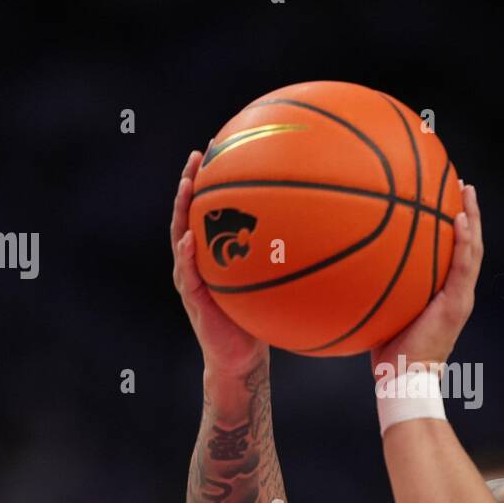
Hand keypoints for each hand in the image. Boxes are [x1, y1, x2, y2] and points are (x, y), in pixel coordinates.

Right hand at [171, 149, 267, 375]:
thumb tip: (323, 233)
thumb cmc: (259, 317)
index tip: (219, 146)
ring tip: (186, 186)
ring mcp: (191, 276)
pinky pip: (187, 271)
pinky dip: (186, 254)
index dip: (211, 179)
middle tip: (198, 154)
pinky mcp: (193, 297)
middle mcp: (198, 258)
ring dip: (182, 210)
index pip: (209, 208)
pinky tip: (189, 238)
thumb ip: (284, 258)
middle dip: (191, 182)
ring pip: (180, 235)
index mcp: (214, 251)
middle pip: (189, 212)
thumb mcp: (273, 282)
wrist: (241, 356)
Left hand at [370, 181, 482, 374]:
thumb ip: (378, 288)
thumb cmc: (388, 350)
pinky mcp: (458, 304)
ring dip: (471, 218)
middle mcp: (457, 292)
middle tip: (462, 184)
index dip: (455, 226)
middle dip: (467, 212)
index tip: (447, 198)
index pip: (455, 254)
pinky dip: (464, 241)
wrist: (403, 377)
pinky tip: (459, 218)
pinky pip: (464, 266)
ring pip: (473, 250)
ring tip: (466, 191)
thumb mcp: (384, 311)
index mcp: (445, 293)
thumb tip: (349, 266)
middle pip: (469, 245)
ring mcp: (461, 298)